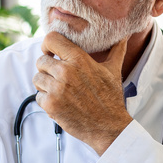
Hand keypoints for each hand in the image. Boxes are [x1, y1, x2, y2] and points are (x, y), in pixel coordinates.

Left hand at [33, 32, 132, 154]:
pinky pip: (38, 96)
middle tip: (59, 78)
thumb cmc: (110, 98)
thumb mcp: (113, 70)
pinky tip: (60, 103)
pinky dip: (46, 101)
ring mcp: (57, 89)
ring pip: (37, 79)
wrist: (108, 127)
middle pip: (40, 61)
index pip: (51, 39)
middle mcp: (66, 72)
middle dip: (47, 69)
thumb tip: (124, 36)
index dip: (47, 45)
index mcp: (79, 59)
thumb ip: (116, 50)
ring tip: (60, 92)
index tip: (50, 53)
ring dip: (45, 85)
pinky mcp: (51, 105)